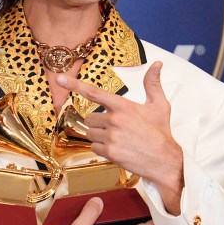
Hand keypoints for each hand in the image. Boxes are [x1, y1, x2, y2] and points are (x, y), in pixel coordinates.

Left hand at [56, 62, 184, 213]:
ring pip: (90, 133)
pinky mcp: (109, 152)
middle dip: (98, 123)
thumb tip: (157, 64)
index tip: (60, 78)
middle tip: (115, 129)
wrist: (164, 160)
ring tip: (118, 139)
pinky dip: (102, 149)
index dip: (74, 84)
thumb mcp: (159, 105)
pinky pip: (94, 147)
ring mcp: (111, 137)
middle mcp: (115, 120)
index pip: (94, 92)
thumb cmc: (160, 132)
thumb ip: (153, 84)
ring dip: (100, 136)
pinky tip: (117, 149)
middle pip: (89, 118)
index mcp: (123, 106)